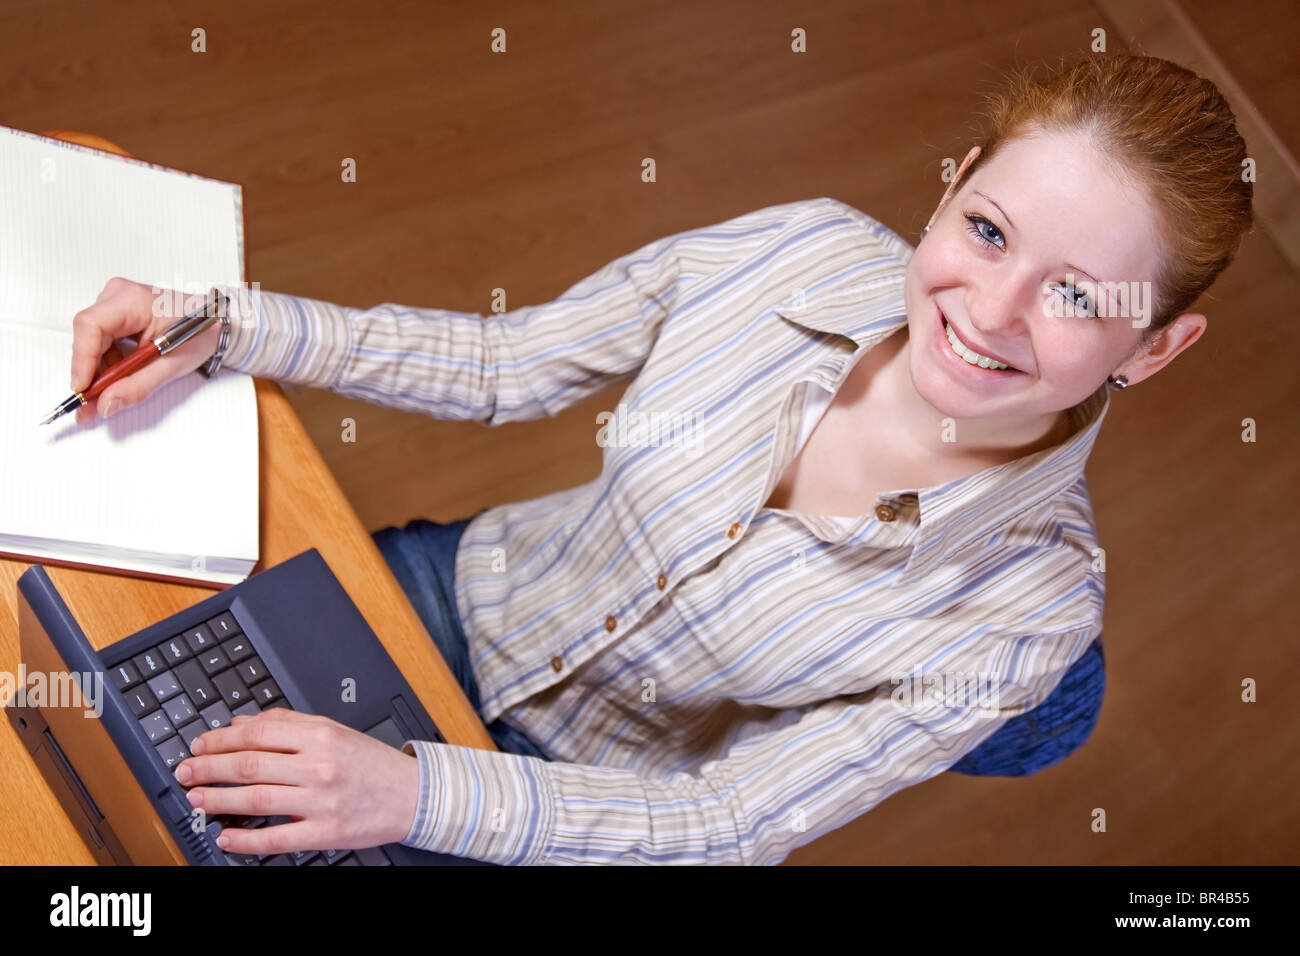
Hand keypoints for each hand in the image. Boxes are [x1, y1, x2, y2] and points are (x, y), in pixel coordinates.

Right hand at [69, 277, 222, 424]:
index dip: (82, 359)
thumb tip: (106, 404)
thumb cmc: (200, 334)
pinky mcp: (115, 314)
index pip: (91, 326)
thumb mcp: (172, 365)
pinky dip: (107, 364)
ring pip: (91, 342)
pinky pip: (100, 342)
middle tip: (89, 404)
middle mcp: (118, 296)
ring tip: (111, 392)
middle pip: (87, 336)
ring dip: (99, 371)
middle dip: (89, 373)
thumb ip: (138, 386)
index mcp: (133, 300)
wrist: (214, 322)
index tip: (81, 388)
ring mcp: (114, 303)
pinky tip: (120, 376)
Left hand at [174, 708, 420, 856]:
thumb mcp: (334, 730)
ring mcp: (321, 801)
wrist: (413, 794)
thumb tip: (243, 723)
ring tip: (197, 798)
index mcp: (320, 735)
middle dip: (209, 768)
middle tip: (186, 771)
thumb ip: (288, 724)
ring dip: (219, 799)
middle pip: (250, 765)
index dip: (220, 740)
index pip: (257, 734)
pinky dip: (246, 840)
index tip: (199, 745)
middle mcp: (319, 766)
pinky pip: (277, 839)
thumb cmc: (372, 763)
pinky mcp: (326, 833)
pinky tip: (226, 836)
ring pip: (257, 799)